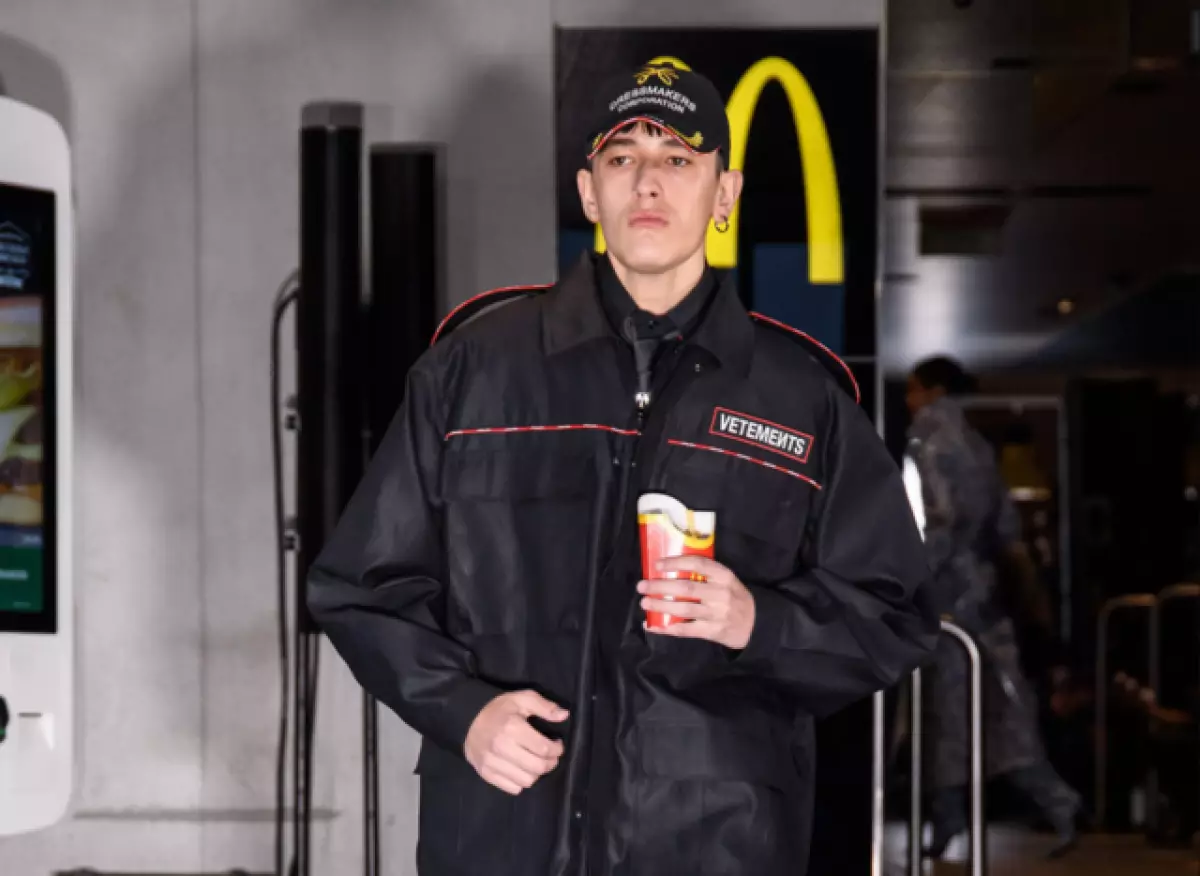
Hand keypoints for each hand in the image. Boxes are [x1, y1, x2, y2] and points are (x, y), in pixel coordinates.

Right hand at [464, 690, 567, 795]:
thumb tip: (564, 715)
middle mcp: (502, 747)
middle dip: (550, 763)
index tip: (557, 745)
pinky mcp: (486, 773)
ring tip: (536, 762)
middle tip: (550, 756)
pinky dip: (521, 782)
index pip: (544, 748)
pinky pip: (513, 788)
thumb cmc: (499, 709)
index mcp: (513, 728)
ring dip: (536, 774)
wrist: (468, 719)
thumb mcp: (522, 699)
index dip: (557, 749)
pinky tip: (521, 769)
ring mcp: (492, 763)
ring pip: (527, 781)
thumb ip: (544, 706)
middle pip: (537, 767)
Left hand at [637, 556, 755, 649]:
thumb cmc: (734, 597)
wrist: (756, 624)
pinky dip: (667, 628)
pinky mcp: (712, 631)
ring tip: (644, 602)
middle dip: (660, 586)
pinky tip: (653, 625)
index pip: (698, 564)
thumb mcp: (727, 580)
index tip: (657, 564)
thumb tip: (670, 568)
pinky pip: (685, 630)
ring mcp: (717, 614)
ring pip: (684, 609)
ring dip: (660, 606)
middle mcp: (720, 594)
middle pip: (686, 588)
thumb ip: (705, 574)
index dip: (676, 562)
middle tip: (642, 585)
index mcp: (724, 576)